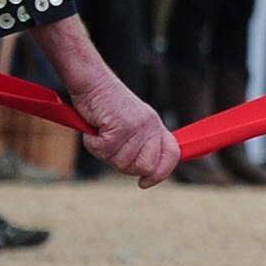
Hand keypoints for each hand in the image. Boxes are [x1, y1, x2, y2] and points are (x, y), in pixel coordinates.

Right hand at [30, 15, 179, 186]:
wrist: (93, 82)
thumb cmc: (107, 106)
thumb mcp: (132, 123)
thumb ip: (141, 144)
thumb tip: (145, 172)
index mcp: (156, 126)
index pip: (172, 155)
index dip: (161, 173)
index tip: (144, 182)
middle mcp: (151, 127)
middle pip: (144, 167)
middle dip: (124, 165)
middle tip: (111, 147)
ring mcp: (137, 128)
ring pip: (122, 163)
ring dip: (105, 152)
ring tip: (102, 132)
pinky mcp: (120, 127)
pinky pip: (104, 152)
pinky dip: (93, 144)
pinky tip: (95, 128)